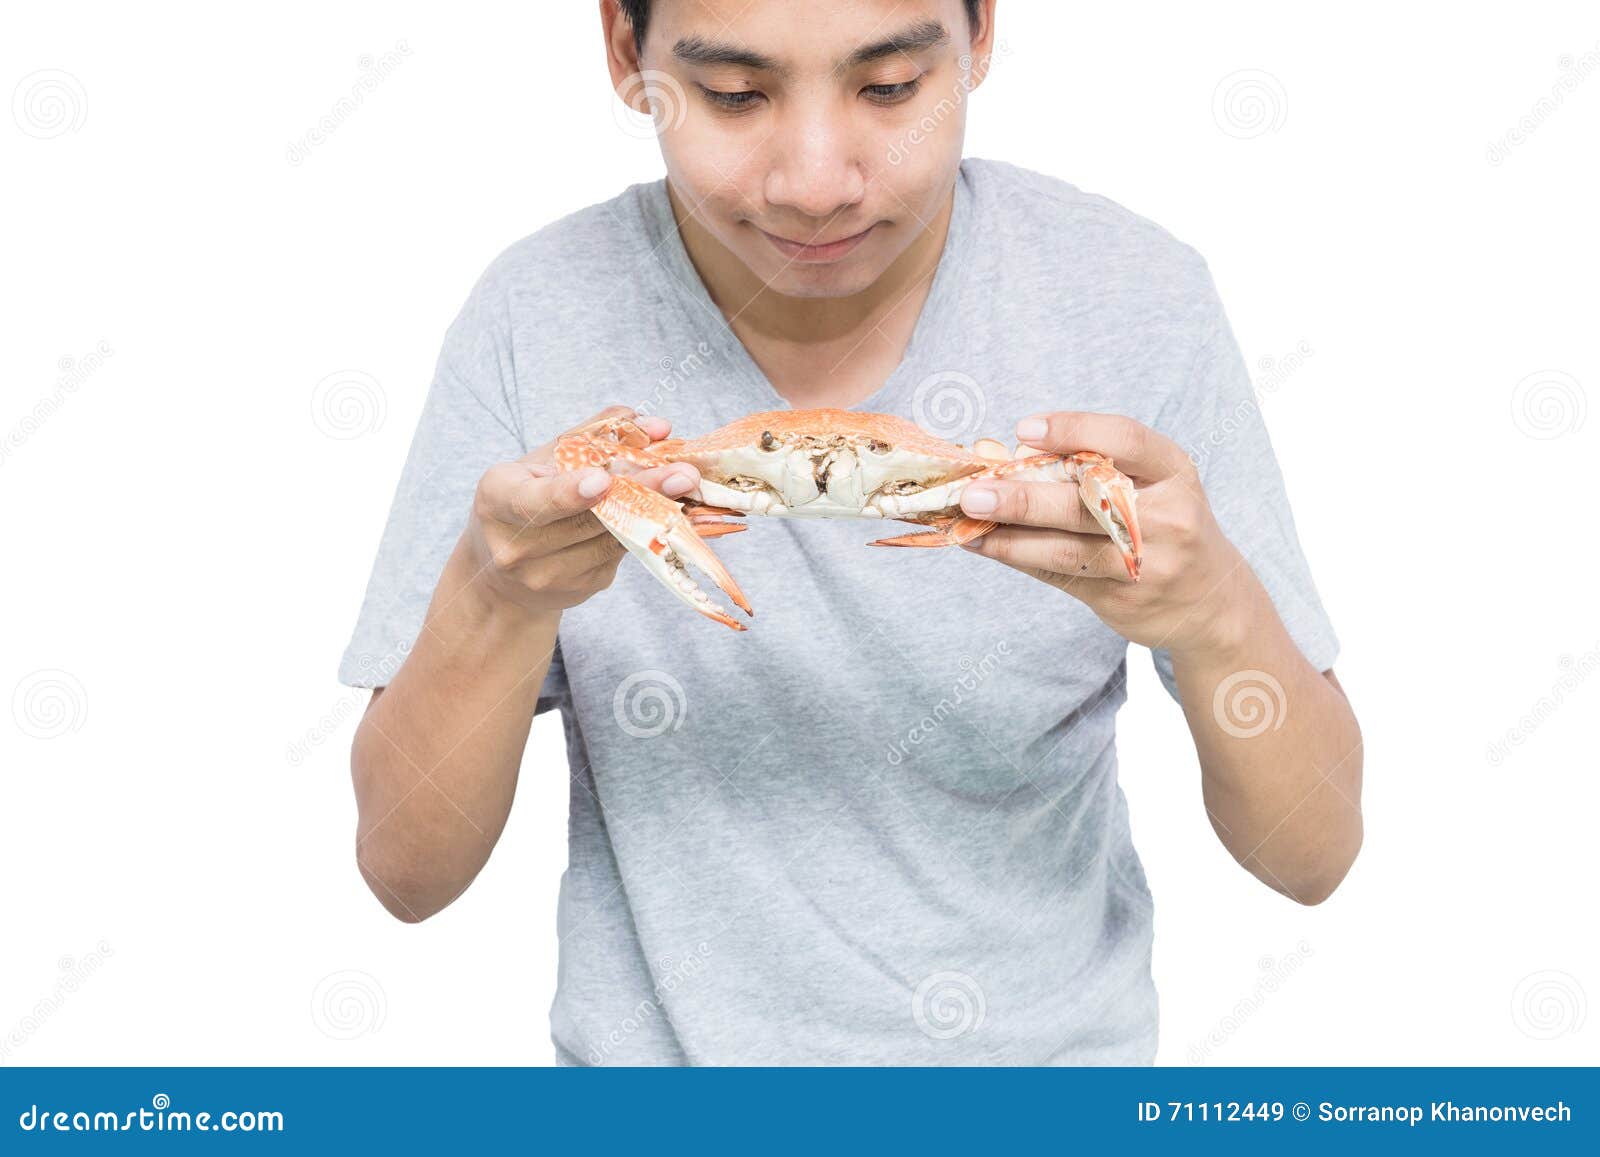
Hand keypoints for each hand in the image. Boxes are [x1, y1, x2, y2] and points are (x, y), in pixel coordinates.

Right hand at [464, 406, 700, 614]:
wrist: (504, 575)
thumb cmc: (527, 499)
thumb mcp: (544, 461)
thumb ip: (595, 435)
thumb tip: (654, 426)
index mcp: (498, 502)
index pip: (532, 500)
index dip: (568, 492)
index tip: (602, 480)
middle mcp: (518, 547)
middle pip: (588, 518)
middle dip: (640, 492)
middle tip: (682, 474)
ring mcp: (550, 575)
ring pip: (613, 537)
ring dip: (655, 509)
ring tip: (687, 485)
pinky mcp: (582, 588)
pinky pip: (622, 552)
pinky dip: (647, 528)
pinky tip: (668, 508)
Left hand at [958, 412, 1257, 656]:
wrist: (1211, 600)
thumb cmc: (1163, 521)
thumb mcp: (1149, 482)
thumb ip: (1088, 467)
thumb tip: (1001, 455)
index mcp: (1174, 470)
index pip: (1126, 440)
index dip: (1074, 430)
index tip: (1024, 428)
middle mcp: (1168, 516)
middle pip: (1086, 501)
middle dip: (1023, 496)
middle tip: (975, 491)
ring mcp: (1147, 563)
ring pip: (1066, 549)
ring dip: (1008, 537)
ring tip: (967, 524)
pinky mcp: (1124, 600)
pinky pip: (1060, 575)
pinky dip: (1018, 558)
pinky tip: (985, 545)